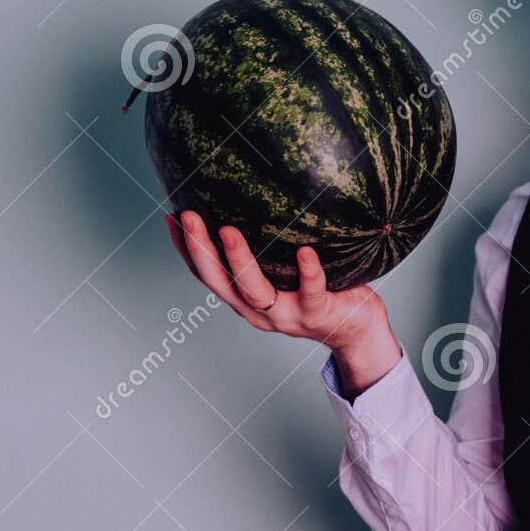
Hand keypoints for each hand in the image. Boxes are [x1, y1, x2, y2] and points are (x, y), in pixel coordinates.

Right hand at [167, 210, 401, 394]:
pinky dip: (308, 271)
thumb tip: (256, 197)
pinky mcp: (317, 314)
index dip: (185, 249)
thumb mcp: (285, 273)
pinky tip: (306, 250)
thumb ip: (270, 249)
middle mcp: (259, 311)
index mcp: (245, 300)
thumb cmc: (321, 294)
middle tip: (189, 216)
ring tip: (228, 230)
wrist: (357, 332)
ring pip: (255, 291)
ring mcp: (287, 316)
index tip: (172, 217)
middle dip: (200, 250)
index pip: (206, 275)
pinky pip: (312, 291)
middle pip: (219, 282)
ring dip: (239, 260)